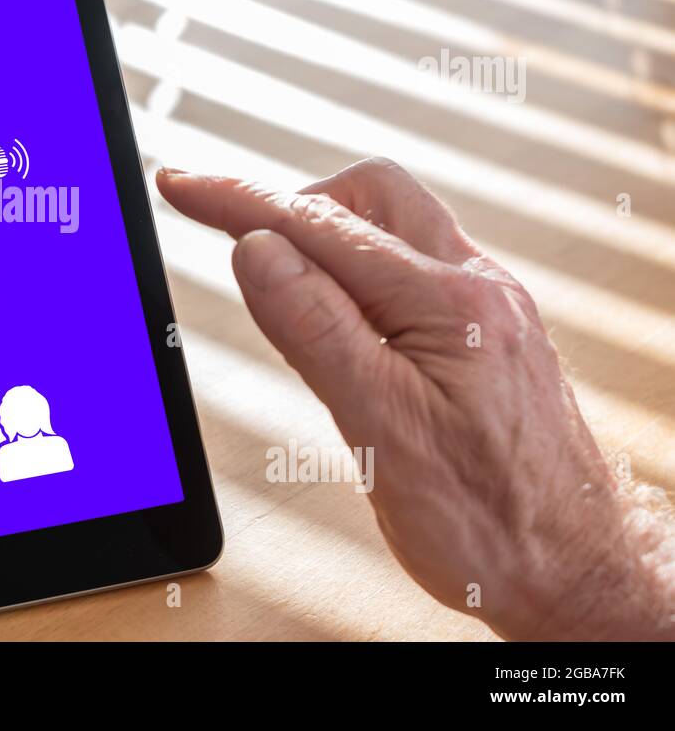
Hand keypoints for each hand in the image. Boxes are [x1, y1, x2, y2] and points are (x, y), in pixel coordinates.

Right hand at [158, 158, 674, 639]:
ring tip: (279, 288)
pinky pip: (410, 271)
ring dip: (326, 240)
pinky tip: (337, 321)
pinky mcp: (485, 336)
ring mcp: (485, 310)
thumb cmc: (493, 521)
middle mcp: (477, 289)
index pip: (319, 227)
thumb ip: (315, 329)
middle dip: (291, 205)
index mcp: (451, 303)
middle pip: (368, 197)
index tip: (182, 184)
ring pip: (391, 230)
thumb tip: (257, 249)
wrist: (576, 575)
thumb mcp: (381, 429)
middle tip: (232, 237)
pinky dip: (356, 275)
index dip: (237, 201)